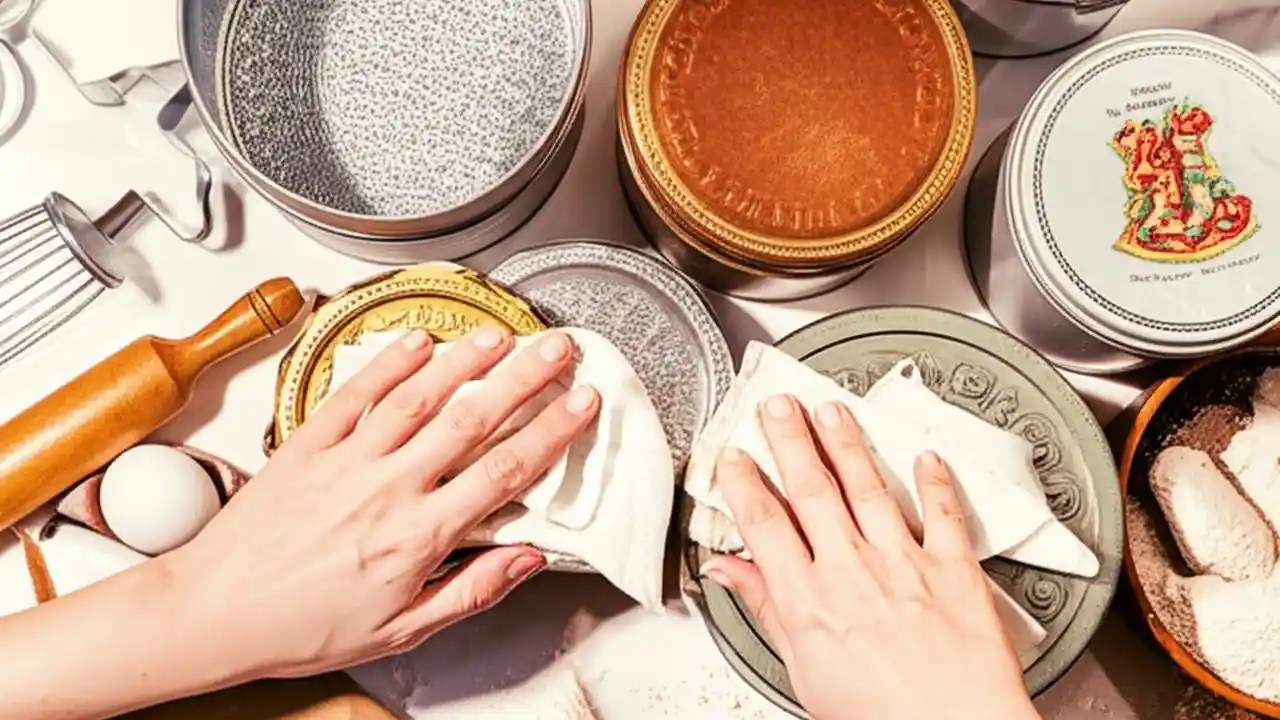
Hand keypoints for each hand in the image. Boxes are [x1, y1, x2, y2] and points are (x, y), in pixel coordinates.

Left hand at [165, 326, 599, 680]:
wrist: (215, 613)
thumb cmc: (303, 627)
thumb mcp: (402, 629)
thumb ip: (472, 590)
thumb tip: (527, 559)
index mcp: (418, 537)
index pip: (503, 472)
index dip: (551, 432)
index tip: (581, 404)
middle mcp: (388, 489)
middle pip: (471, 420)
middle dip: (522, 379)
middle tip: (557, 349)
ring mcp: (347, 461)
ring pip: (418, 396)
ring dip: (464, 360)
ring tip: (500, 334)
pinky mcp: (307, 444)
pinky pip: (355, 394)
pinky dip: (388, 363)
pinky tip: (417, 341)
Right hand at [701, 396, 1038, 719]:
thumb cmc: (881, 718)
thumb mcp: (802, 673)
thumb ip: (767, 610)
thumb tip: (727, 573)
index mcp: (810, 600)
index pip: (765, 523)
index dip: (744, 482)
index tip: (734, 455)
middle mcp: (853, 571)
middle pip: (811, 490)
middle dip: (790, 439)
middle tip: (777, 404)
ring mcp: (904, 564)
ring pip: (867, 487)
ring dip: (846, 443)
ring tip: (831, 410)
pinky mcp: (953, 569)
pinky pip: (943, 514)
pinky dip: (935, 482)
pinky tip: (925, 457)